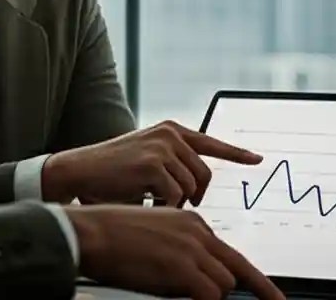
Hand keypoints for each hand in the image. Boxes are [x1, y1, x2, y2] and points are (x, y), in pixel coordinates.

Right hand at [44, 121, 262, 206]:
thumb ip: (173, 163)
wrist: (79, 171)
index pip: (210, 143)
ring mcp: (162, 147)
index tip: (256, 158)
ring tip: (151, 200)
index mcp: (170, 131)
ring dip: (175, 202)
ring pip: (191, 187)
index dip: (235, 152)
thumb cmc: (111, 173)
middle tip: (177, 204)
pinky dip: (162, 205)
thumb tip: (197, 182)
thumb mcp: (146, 160)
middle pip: (205, 174)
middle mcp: (170, 134)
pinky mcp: (153, 164)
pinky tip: (144, 201)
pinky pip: (174, 195)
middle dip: (195, 195)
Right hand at [66, 204, 283, 299]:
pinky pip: (210, 295)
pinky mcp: (182, 265)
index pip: (231, 254)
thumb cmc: (111, 235)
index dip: (255, 280)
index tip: (273, 297)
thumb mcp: (155, 235)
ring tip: (170, 286)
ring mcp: (191, 247)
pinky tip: (179, 294)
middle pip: (233, 270)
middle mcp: (196, 230)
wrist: (91, 232)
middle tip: (236, 297)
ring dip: (205, 294)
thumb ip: (181, 250)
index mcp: (191, 221)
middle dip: (226, 289)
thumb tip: (198, 279)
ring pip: (224, 284)